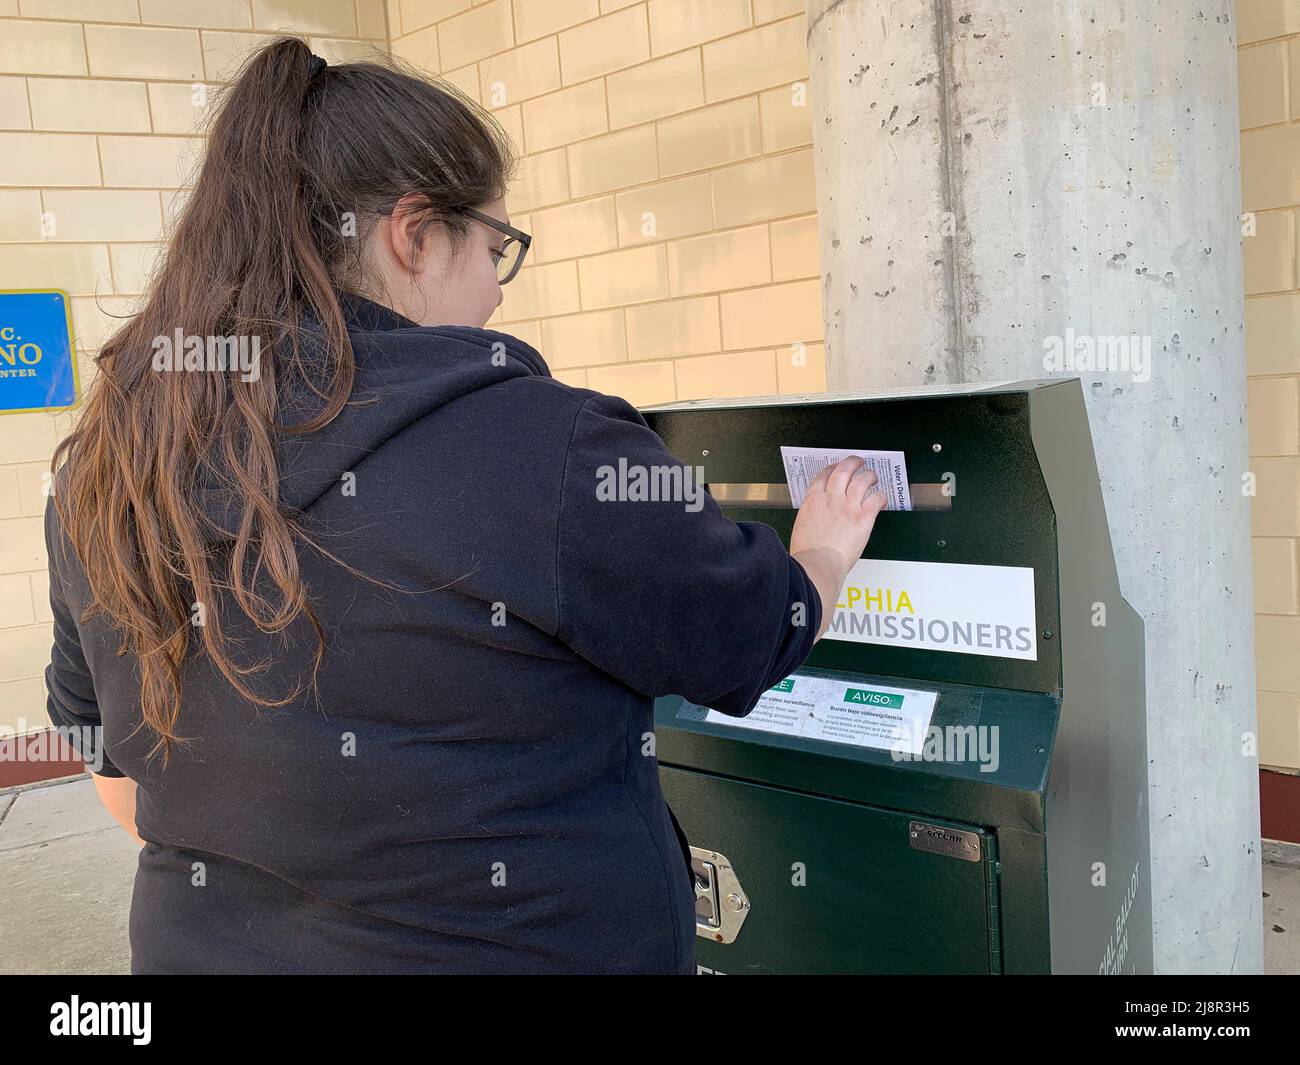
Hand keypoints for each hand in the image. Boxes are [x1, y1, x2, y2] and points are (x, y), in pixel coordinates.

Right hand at [789, 457, 888, 638]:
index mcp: (813, 501)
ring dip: (869, 476)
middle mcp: (831, 499)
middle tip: (858, 462)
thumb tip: (818, 517)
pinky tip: (881, 498)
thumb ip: (812, 516)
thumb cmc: (808, 553)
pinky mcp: (863, 518)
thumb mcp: (801, 526)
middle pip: (843, 471)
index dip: (832, 468)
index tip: (836, 467)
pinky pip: (876, 499)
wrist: (818, 563)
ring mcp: (848, 507)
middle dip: (852, 463)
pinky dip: (880, 496)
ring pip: (862, 481)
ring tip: (872, 476)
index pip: (824, 475)